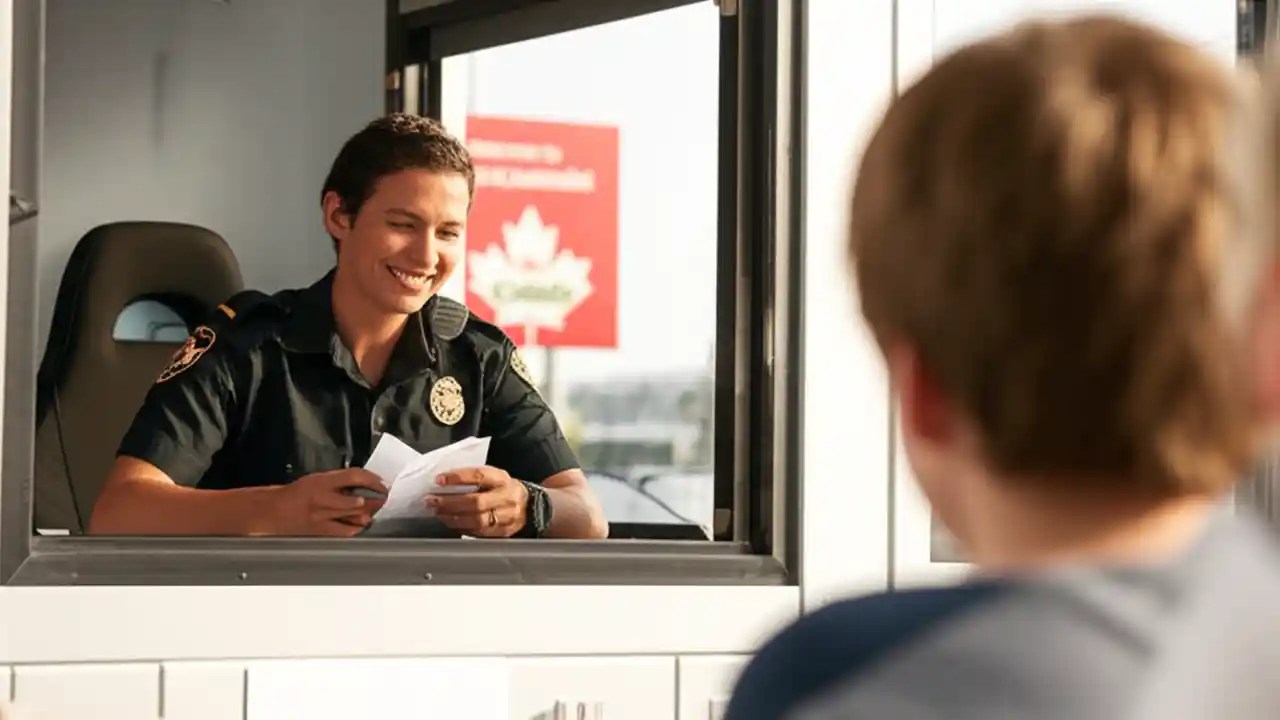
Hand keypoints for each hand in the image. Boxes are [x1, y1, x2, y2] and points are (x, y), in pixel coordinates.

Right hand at [262, 468, 386, 536]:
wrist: (273, 511)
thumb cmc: (296, 494)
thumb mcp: (317, 479)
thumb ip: (339, 481)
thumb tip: (363, 486)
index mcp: (322, 481)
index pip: (354, 476)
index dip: (373, 480)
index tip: (382, 484)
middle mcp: (323, 499)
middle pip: (357, 499)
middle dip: (375, 500)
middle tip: (384, 498)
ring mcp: (322, 516)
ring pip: (353, 516)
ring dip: (368, 513)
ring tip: (374, 510)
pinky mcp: (321, 531)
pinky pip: (345, 531)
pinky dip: (356, 527)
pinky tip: (360, 524)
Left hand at [429, 467, 528, 537]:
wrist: (530, 507)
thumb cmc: (504, 489)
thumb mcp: (494, 477)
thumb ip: (474, 479)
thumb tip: (444, 481)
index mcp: (502, 479)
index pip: (479, 476)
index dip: (458, 478)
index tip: (439, 480)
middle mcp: (506, 498)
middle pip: (476, 502)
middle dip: (450, 502)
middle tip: (432, 500)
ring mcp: (506, 517)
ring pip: (477, 520)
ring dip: (453, 517)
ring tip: (438, 512)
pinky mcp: (502, 532)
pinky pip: (479, 533)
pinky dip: (461, 528)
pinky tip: (450, 523)